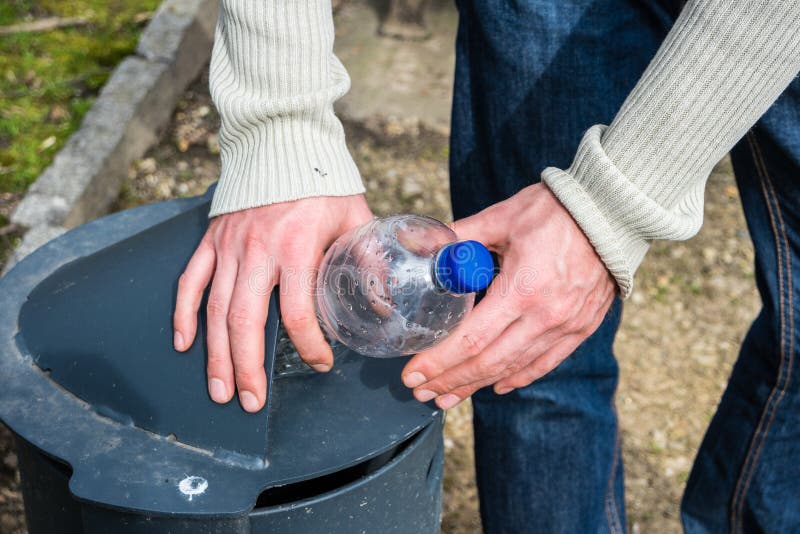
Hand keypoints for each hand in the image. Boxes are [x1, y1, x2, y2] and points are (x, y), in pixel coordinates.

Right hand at [173, 194, 372, 411]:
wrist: (284, 141)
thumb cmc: (324, 183)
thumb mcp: (356, 218)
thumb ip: (368, 262)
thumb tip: (384, 306)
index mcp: (296, 248)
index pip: (297, 313)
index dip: (309, 345)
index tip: (321, 363)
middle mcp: (256, 251)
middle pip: (245, 322)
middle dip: (247, 368)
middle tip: (250, 403)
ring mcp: (228, 247)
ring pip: (215, 311)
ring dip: (216, 355)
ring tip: (219, 391)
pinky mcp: (211, 240)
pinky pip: (191, 282)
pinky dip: (183, 314)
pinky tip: (184, 344)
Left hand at [400, 183, 615, 408]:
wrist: (613, 212)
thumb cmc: (555, 211)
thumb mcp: (501, 218)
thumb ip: (460, 236)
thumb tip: (421, 244)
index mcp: (522, 290)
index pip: (472, 339)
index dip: (439, 361)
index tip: (413, 374)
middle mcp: (546, 317)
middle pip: (488, 363)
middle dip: (450, 381)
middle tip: (420, 391)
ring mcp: (567, 326)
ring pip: (514, 368)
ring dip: (477, 385)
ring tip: (447, 398)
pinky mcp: (581, 328)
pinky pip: (545, 363)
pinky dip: (517, 377)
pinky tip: (495, 386)